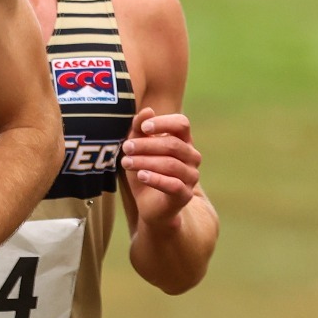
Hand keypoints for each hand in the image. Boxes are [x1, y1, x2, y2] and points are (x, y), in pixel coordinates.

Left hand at [123, 110, 201, 228]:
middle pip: (173, 144)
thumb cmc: (146, 172)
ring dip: (146, 161)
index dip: (164, 123)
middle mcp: (192, 156)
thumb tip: (147, 110)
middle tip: (126, 148)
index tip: (144, 128)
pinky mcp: (185, 194)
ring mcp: (191, 176)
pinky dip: (156, 179)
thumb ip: (139, 130)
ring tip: (126, 162)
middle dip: (147, 145)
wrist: (150, 207)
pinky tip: (141, 176)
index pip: (182, 123)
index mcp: (183, 141)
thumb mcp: (138, 150)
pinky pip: (173, 184)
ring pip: (171, 164)